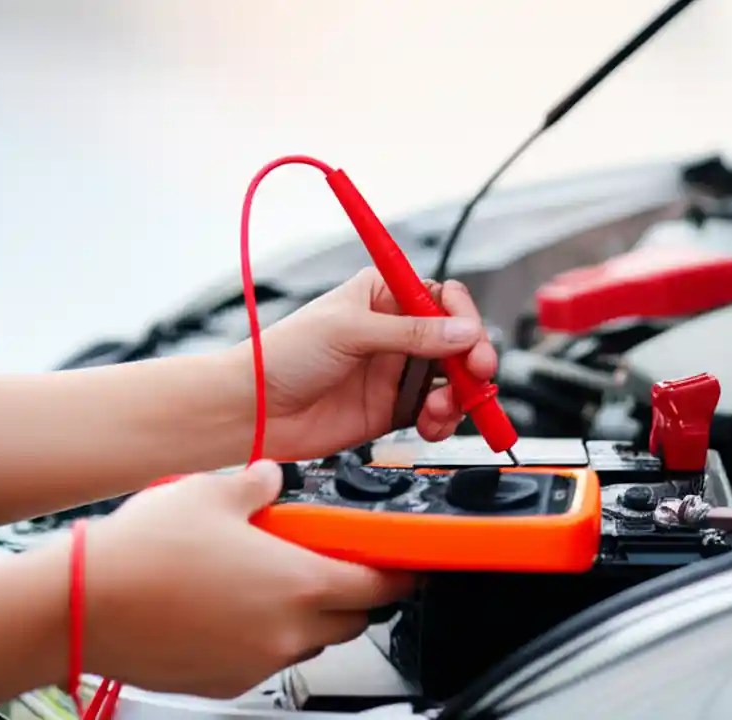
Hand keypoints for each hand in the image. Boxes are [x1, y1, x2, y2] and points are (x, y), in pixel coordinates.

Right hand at [81, 461, 411, 697]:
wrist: (82, 606)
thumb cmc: (145, 554)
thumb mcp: (213, 492)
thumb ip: (259, 485)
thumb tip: (272, 477)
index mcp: (302, 585)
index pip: (380, 587)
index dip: (398, 573)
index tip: (402, 564)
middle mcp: (288, 632)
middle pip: (353, 620)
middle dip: (355, 594)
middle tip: (335, 565)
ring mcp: (258, 663)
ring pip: (310, 641)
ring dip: (308, 615)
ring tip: (272, 580)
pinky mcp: (227, 682)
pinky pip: (267, 659)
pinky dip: (267, 636)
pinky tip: (235, 607)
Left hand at [231, 266, 497, 461]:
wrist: (253, 411)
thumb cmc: (283, 356)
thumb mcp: (350, 331)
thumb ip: (412, 333)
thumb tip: (463, 331)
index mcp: (382, 296)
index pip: (440, 296)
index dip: (461, 314)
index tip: (470, 334)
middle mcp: (395, 333)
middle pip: (455, 340)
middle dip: (473, 357)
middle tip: (477, 373)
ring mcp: (396, 373)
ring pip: (451, 379)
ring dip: (459, 394)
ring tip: (440, 407)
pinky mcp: (393, 410)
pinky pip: (434, 413)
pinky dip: (442, 420)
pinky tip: (430, 424)